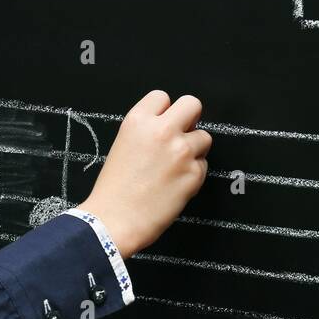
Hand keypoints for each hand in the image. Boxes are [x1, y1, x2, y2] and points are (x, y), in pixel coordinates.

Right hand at [77, 90, 210, 258]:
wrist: (114, 220)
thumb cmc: (113, 189)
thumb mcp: (123, 146)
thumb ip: (146, 132)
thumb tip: (172, 128)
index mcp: (138, 121)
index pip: (162, 97)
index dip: (164, 112)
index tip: (162, 125)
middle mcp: (162, 130)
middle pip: (192, 104)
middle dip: (190, 119)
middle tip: (181, 137)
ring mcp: (181, 151)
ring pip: (204, 137)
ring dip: (194, 150)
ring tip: (174, 168)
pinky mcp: (194, 173)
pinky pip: (203, 165)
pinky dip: (193, 174)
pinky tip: (174, 185)